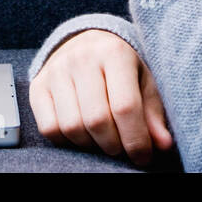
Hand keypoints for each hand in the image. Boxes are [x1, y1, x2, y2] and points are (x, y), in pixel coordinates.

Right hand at [30, 29, 172, 166]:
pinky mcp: (38, 86)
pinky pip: (49, 128)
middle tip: (122, 148)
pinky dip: (67, 141)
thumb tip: (163, 144)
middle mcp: (82, 58)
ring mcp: (56, 71)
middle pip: (97, 120)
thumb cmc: (122, 68)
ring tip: (104, 140)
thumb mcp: (143, 82)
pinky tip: (82, 134)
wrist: (87, 44)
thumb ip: (153, 114)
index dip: (136, 139)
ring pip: (71, 127)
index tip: (142, 157)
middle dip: (114, 145)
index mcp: (114, 53)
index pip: (125, 106)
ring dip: (91, 145)